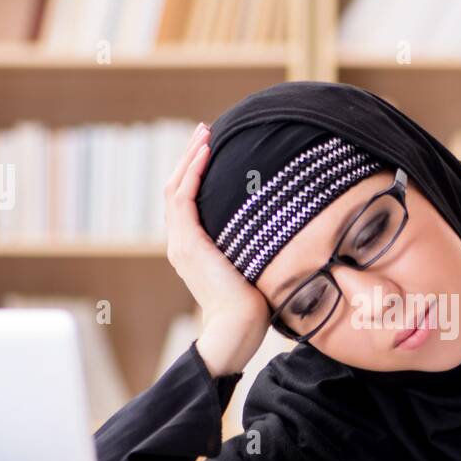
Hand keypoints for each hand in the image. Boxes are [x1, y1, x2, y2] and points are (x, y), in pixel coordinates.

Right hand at [164, 123, 270, 377]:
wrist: (238, 328)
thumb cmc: (254, 306)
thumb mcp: (255, 266)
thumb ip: (257, 247)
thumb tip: (285, 228)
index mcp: (193, 249)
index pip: (187, 202)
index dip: (195, 174)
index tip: (211, 150)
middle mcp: (181, 244)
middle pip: (176, 189)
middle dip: (190, 158)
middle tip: (204, 131)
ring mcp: (181, 243)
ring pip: (175, 188)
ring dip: (189, 158)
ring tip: (203, 133)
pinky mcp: (187, 244)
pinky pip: (183, 198)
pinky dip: (192, 172)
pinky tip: (206, 152)